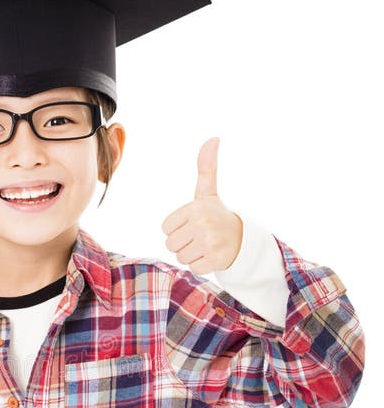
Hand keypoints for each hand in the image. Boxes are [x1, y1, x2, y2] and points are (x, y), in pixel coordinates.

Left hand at [161, 137, 242, 273]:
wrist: (242, 238)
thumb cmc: (217, 214)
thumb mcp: (208, 191)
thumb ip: (206, 166)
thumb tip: (213, 138)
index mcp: (196, 207)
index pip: (166, 228)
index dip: (177, 229)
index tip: (193, 223)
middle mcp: (203, 224)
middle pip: (171, 245)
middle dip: (183, 243)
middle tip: (199, 236)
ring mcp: (210, 243)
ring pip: (181, 258)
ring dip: (191, 255)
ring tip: (205, 245)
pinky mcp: (216, 261)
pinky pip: (193, 268)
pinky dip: (201, 265)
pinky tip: (211, 256)